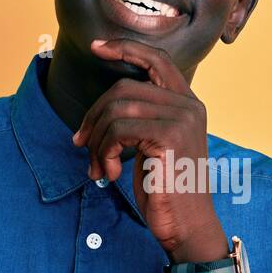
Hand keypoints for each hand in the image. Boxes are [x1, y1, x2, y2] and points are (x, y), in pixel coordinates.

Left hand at [71, 38, 226, 260]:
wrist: (187, 226)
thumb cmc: (167, 191)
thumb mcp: (152, 147)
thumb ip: (138, 121)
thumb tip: (98, 112)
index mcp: (188, 104)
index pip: (157, 60)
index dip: (125, 48)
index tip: (96, 47)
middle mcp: (189, 105)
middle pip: (123, 89)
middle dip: (94, 117)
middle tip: (82, 145)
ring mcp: (182, 118)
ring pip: (116, 110)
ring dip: (97, 141)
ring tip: (98, 166)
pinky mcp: (170, 135)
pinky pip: (119, 130)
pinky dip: (105, 151)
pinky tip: (110, 173)